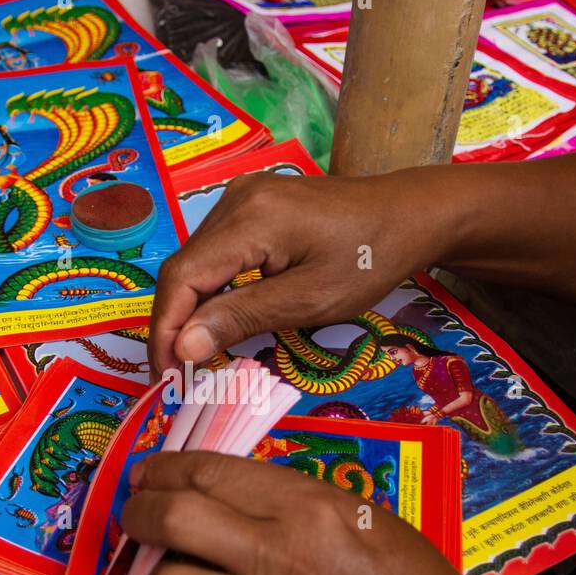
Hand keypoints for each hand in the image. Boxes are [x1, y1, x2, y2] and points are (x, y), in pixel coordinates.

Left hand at [122, 451, 504, 574]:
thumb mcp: (360, 514)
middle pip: (172, 521)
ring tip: (158, 566)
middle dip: (138, 512)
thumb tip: (222, 491)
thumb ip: (291, 498)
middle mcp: (276, 558)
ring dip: (151, 573)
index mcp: (307, 509)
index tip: (148, 472)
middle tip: (134, 512)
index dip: (164, 468)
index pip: (209, 474)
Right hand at [148, 169, 443, 377]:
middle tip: (177, 376)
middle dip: (173, 325)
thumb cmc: (370, 258)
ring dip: (189, 310)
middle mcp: (235, 199)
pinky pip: (215, 253)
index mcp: (250, 218)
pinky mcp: (251, 205)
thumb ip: (242, 319)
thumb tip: (183, 348)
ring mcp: (241, 198)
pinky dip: (209, 290)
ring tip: (193, 357)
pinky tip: (216, 322)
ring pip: (195, 262)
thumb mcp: (310, 300)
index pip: (181, 278)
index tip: (167, 376)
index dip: (165, 331)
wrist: (409, 214)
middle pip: (182, 269)